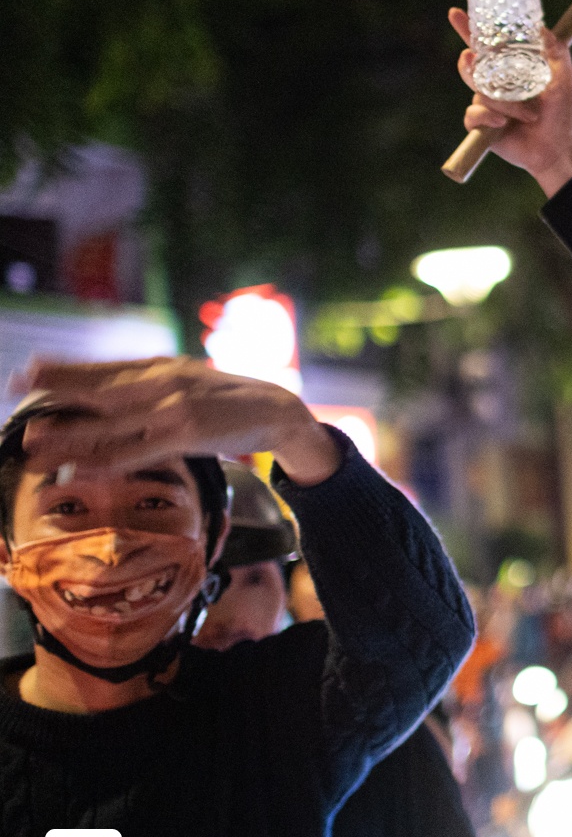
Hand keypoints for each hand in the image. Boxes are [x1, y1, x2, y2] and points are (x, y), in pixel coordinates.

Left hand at [18, 358, 340, 485]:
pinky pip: (136, 451)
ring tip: (32, 441)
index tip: (28, 371)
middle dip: (55, 390)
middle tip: (15, 388)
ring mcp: (174, 408)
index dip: (65, 370)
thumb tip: (117, 395)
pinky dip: (105, 460)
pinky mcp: (187, 434)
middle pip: (99, 389)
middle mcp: (164, 382)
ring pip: (110, 424)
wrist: (280, 411)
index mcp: (163, 368)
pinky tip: (80, 468)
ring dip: (69, 435)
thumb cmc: (232, 402)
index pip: (106, 369)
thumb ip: (156, 387)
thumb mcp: (192, 384)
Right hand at [450, 8, 571, 195]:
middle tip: (472, 57)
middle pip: (470, 64)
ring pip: (479, 92)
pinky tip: (503, 124)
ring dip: (505, 104)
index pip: (485, 44)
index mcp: (510, 68)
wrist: (559, 147)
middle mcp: (494, 83)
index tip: (456, 13)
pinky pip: (474, 114)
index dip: (469, 29)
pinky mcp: (480, 124)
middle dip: (469, 61)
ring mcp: (486, 103)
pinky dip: (488, 117)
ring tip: (530, 114)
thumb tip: (542, 26)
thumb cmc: (563, 111)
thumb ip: (556, 50)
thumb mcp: (564, 76)